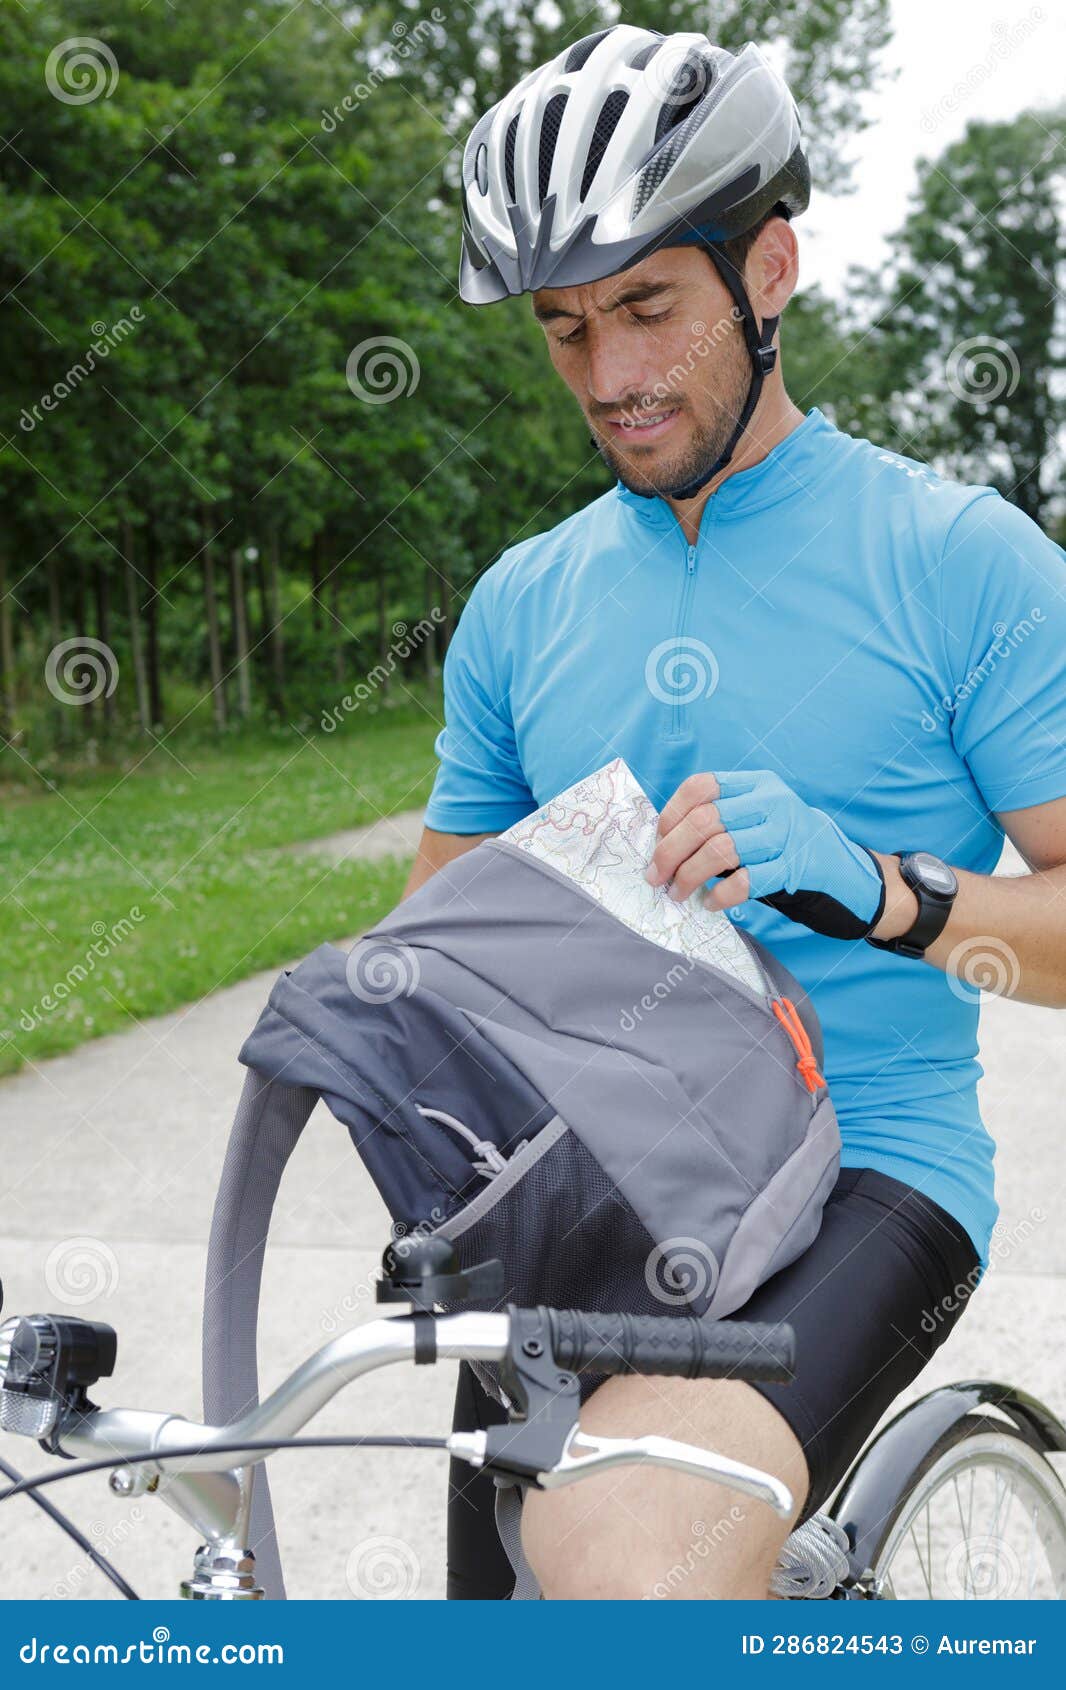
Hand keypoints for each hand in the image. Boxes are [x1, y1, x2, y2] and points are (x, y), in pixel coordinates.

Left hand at [647, 770, 887, 940]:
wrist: (844, 872)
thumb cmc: (785, 847)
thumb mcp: (757, 819)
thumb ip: (720, 821)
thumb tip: (662, 843)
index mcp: (757, 783)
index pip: (701, 786)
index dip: (671, 813)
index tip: (657, 840)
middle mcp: (772, 801)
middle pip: (705, 820)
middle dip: (670, 851)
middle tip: (655, 876)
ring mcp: (786, 833)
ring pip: (720, 849)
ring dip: (689, 876)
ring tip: (677, 892)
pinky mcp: (795, 867)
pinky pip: (745, 881)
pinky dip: (720, 895)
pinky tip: (711, 903)